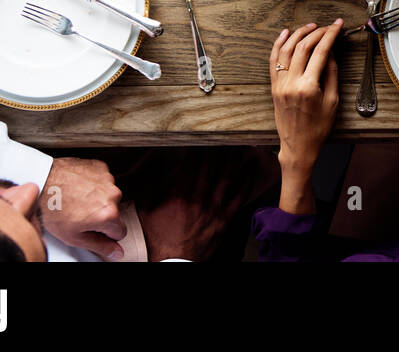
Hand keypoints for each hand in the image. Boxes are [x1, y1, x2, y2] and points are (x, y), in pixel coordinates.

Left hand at [39, 157, 125, 260]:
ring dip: (97, 199)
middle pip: (115, 212)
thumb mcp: (74, 237)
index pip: (120, 231)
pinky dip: (93, 185)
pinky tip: (78, 188)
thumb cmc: (52, 208)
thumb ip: (100, 246)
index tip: (93, 230)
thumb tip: (116, 252)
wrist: (41, 181)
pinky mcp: (101, 167)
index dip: (105, 234)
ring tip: (76, 200)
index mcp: (109, 214)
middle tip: (80, 215)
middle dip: (101, 215)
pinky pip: (103, 181)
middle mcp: (113, 194)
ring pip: (108, 195)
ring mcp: (107, 179)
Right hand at [136, 150, 275, 261]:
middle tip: (223, 136)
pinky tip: (250, 171)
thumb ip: (151, 186)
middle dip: (217, 150)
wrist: (173, 261)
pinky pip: (238, 198)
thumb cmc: (158, 237)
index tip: (202, 138)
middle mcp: (198, 198)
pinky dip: (246, 183)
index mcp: (179, 193)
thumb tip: (155, 165)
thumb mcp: (147, 209)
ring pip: (227, 179)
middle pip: (210, 168)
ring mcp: (213, 209)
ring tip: (241, 146)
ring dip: (234, 161)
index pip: (190, 164)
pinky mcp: (223, 220)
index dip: (197, 149)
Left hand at [270, 21, 341, 212]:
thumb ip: (331, 74)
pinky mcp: (274, 87)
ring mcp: (280, 84)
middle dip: (316, 32)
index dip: (330, 35)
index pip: (321, 52)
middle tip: (327, 27)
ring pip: (286, 49)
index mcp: (308, 87)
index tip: (337, 25)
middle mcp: (292, 83)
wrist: (298, 146)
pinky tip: (286, 33)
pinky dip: (278, 44)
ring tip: (310, 26)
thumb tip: (331, 52)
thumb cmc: (318, 128)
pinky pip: (273, 60)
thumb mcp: (332, 101)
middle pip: (303, 47)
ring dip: (298, 34)